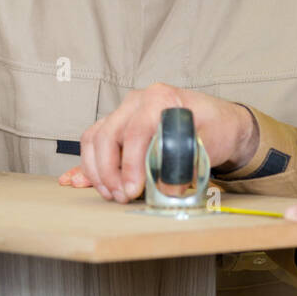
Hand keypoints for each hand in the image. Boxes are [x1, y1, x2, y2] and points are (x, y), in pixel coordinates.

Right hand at [61, 83, 256, 203]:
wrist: (220, 122)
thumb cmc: (216, 128)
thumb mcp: (208, 144)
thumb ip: (186, 165)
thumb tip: (166, 190)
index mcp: (161, 98)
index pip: (136, 131)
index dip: (130, 164)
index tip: (132, 189)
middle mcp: (137, 101)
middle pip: (108, 135)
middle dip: (109, 171)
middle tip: (121, 197)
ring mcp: (125, 112)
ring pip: (95, 138)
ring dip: (97, 170)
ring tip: (111, 194)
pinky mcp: (118, 126)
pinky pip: (93, 142)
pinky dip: (86, 164)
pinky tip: (76, 181)